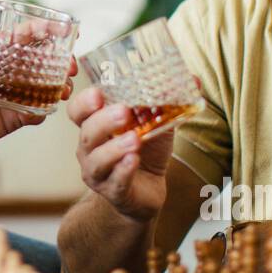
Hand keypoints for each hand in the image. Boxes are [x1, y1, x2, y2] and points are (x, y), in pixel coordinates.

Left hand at [0, 40, 76, 154]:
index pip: (22, 38)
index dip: (43, 31)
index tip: (60, 28)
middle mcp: (4, 74)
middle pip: (40, 64)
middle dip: (59, 62)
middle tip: (70, 65)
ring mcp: (7, 97)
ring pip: (41, 90)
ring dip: (56, 87)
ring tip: (64, 89)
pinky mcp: (6, 120)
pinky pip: (31, 115)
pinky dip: (42, 112)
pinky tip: (44, 111)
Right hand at [67, 86, 171, 222]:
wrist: (148, 190)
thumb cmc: (145, 151)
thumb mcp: (156, 123)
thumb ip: (167, 102)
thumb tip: (194, 80)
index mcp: (95, 126)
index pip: (77, 111)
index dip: (84, 102)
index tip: (98, 93)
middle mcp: (90, 149)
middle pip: (88, 133)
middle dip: (103, 120)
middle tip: (123, 111)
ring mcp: (99, 172)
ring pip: (98, 160)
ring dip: (115, 148)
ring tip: (134, 139)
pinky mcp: (114, 192)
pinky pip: (115, 181)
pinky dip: (124, 170)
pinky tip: (134, 160)